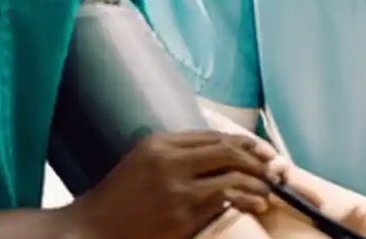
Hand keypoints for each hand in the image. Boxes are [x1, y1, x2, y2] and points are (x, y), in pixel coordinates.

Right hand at [62, 132, 283, 238]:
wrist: (89, 230)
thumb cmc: (117, 201)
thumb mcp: (141, 164)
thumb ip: (175, 155)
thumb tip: (216, 154)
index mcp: (159, 143)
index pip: (213, 135)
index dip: (244, 142)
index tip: (263, 151)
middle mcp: (168, 158)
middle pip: (226, 148)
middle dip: (257, 158)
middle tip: (275, 168)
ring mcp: (175, 185)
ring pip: (230, 171)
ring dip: (257, 179)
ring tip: (270, 188)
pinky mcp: (181, 212)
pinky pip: (224, 198)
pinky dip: (246, 198)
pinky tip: (257, 203)